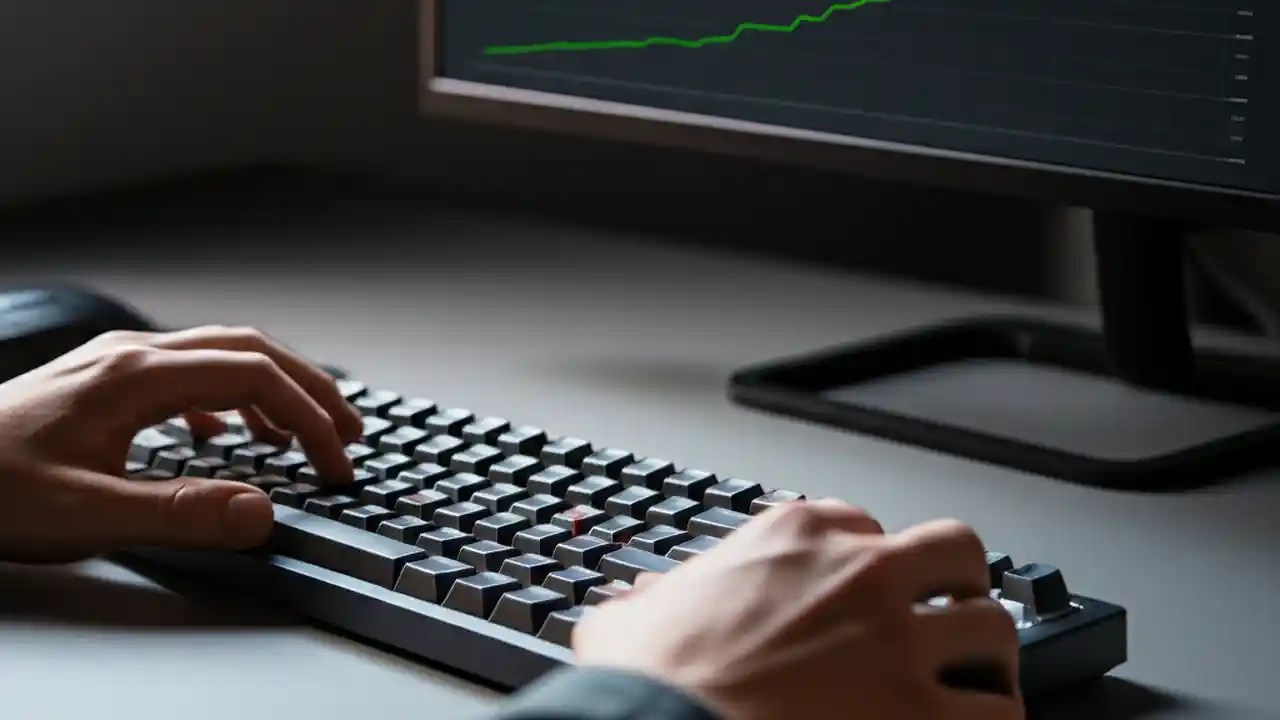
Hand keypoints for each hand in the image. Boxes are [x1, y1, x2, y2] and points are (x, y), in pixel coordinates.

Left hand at [0, 326, 362, 563]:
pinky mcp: (100, 383)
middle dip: (309, 388)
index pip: (255, 375)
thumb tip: (262, 511)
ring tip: (304, 431)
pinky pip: (186, 372)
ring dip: (273, 389)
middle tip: (350, 432)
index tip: (337, 462)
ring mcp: (114, 365)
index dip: (311, 416)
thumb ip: (180, 514)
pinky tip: (222, 432)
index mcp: (136, 377)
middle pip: (248, 350)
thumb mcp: (86, 515)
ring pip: (219, 354)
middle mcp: (131, 358)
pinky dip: (227, 397)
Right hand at [572, 501, 1023, 719]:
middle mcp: (856, 572)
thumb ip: (649, 601)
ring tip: (971, 689)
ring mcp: (894, 639)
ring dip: (984, 662)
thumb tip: (633, 606)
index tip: (865, 596)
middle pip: (954, 552)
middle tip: (944, 625)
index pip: (863, 524)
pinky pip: (998, 713)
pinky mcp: (918, 711)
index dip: (867, 565)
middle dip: (955, 590)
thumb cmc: (647, 683)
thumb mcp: (630, 619)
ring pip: (992, 628)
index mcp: (791, 537)